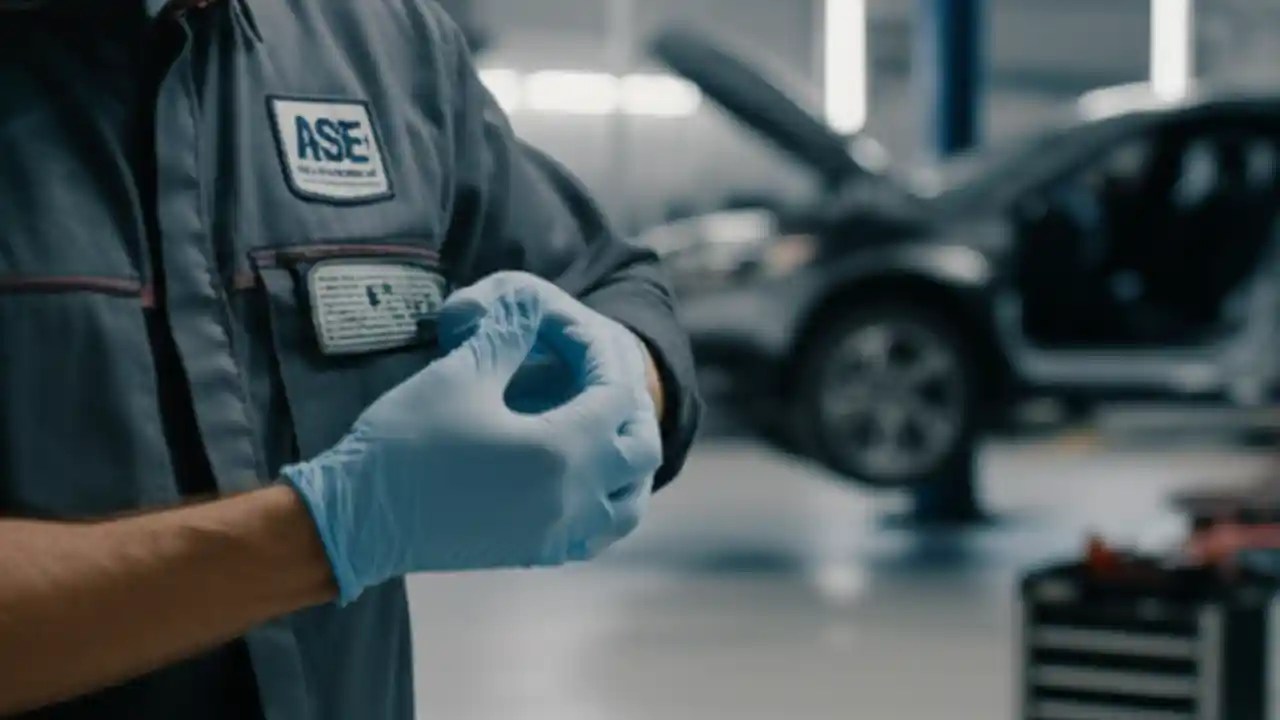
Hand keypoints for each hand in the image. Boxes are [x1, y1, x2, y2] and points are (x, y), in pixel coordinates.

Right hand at [282, 283, 661, 604]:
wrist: (356, 518)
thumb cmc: (404, 441)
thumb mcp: (461, 370)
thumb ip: (511, 330)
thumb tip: (534, 300)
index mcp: (562, 450)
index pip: (615, 393)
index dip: (598, 353)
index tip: (569, 331)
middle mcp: (573, 499)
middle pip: (640, 450)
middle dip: (628, 406)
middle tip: (593, 375)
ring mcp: (557, 533)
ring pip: (629, 502)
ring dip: (628, 462)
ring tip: (601, 427)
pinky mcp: (536, 553)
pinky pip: (597, 532)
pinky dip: (604, 502)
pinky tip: (580, 478)